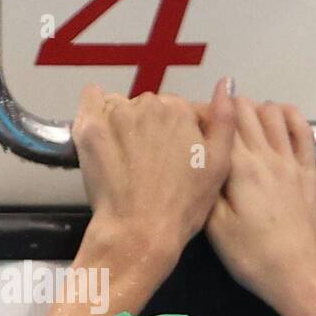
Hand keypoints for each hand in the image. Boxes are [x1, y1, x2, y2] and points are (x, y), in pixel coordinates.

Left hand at [73, 78, 234, 258]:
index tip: (177, 159)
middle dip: (153, 128)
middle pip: (151, 108)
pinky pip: (91, 100)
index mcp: (181, 110)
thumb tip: (226, 84)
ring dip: (126, 124)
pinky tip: (106, 137)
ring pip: (123, 107)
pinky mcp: (89, 125)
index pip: (181, 111)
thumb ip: (224, 120)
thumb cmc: (183, 206)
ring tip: (130, 159)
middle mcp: (148, 103)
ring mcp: (115, 113)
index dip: (181, 135)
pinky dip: (98, 111)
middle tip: (153, 165)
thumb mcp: (219, 166)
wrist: (139, 232)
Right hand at [204, 98, 315, 315]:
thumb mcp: (213, 226)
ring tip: (238, 125)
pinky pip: (303, 130)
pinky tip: (277, 118)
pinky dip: (288, 115)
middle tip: (209, 127)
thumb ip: (206, 183)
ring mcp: (291, 162)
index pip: (217, 121)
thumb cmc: (252, 258)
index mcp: (240, 167)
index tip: (187, 125)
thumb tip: (198, 152)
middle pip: (243, 109)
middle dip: (222, 108)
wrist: (298, 278)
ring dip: (253, 109)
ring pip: (271, 113)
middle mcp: (267, 155)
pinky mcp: (309, 172)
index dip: (198, 115)